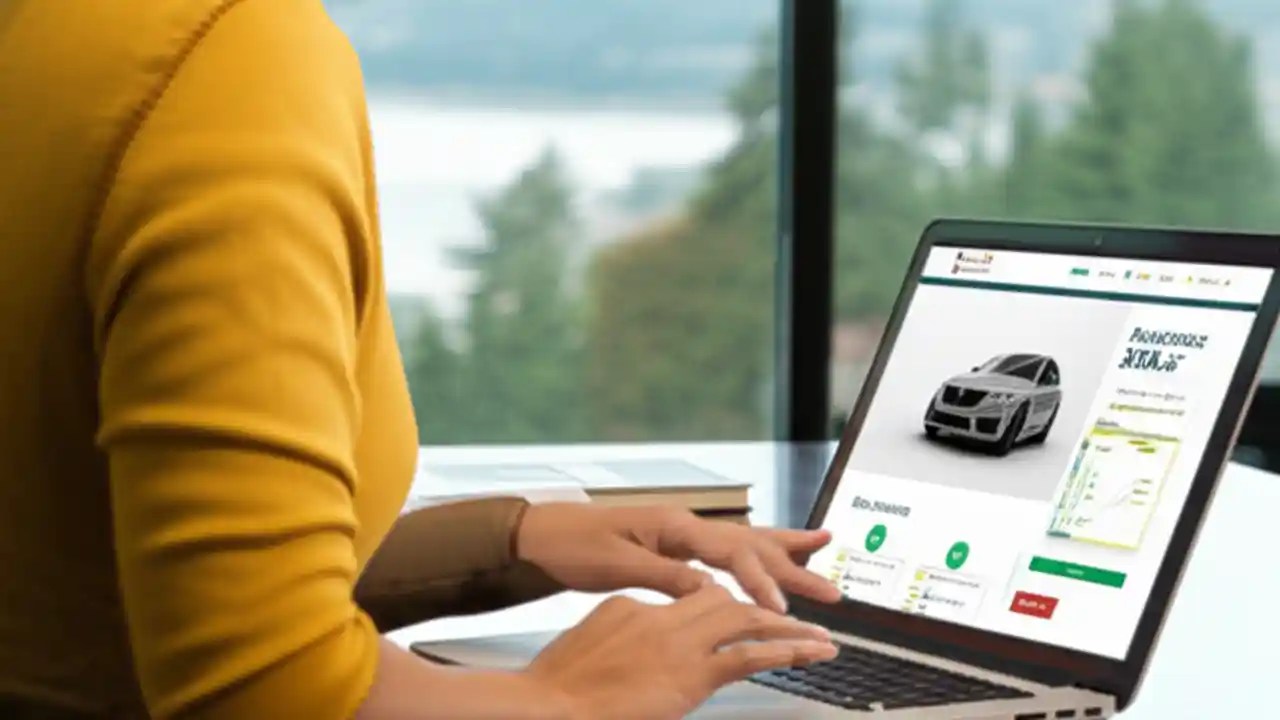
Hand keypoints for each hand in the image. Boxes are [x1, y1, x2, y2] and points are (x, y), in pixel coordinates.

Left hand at [514, 503, 842, 612]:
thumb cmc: (571, 545)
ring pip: (744, 542)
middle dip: (793, 567)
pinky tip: (770, 556)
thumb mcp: (615, 564)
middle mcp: (684, 524)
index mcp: (673, 526)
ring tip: (824, 547)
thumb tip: (707, 589)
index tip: (780, 607)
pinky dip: (754, 555)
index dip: (759, 581)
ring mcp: (681, 531)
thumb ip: (664, 576)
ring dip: (784, 553)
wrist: (540, 533)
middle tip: (831, 590)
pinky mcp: (673, 544)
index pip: (731, 553)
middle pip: (751, 545)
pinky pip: (725, 550)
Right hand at [526, 585, 837, 719]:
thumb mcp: (586, 648)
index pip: (686, 598)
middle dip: (762, 608)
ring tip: (821, 640)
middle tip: (794, 619)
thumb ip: (615, 640)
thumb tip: (630, 653)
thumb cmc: (555, 690)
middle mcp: (660, 616)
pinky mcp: (691, 673)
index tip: (738, 614)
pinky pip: (748, 654)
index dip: (718, 606)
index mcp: (632, 608)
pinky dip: (784, 651)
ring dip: (788, 629)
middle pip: (723, 599)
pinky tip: (809, 652)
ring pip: (746, 620)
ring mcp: (678, 643)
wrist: (546, 706)